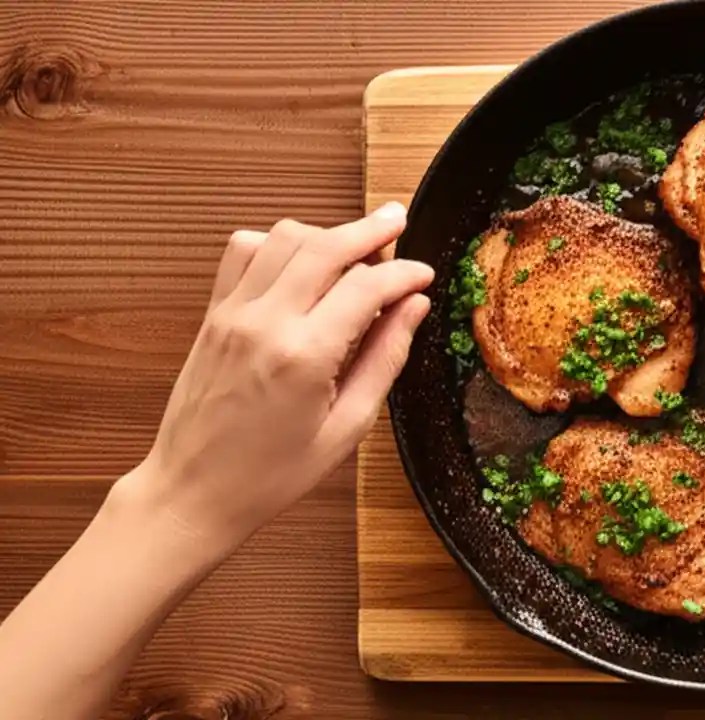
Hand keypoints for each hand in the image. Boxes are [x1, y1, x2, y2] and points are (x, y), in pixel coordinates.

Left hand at [122, 203, 433, 555]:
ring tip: (354, 248)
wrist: (193, 492)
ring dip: (325, 233)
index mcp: (304, 356)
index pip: (367, 286)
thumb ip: (385, 359)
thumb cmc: (270, 474)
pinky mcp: (213, 314)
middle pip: (325, 245)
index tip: (424, 277)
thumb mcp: (348, 428)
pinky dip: (277, 244)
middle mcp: (264, 323)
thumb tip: (413, 309)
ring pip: (284, 237)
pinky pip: (243, 251)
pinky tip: (301, 263)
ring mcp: (232, 313)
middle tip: (398, 223)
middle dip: (370, 229)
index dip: (404, 274)